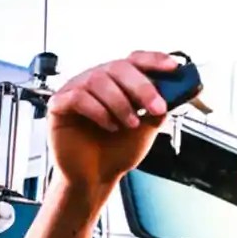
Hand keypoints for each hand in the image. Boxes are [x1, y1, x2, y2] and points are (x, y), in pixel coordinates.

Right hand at [47, 50, 180, 189]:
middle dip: (142, 87)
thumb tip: (176, 91)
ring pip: (98, 80)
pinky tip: (108, 126)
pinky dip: (98, 111)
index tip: (172, 67)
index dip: (153, 60)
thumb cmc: (117, 151)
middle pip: (118, 67)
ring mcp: (75, 90)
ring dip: (120, 103)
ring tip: (129, 124)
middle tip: (157, 108)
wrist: (97, 177)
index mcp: (117, 81)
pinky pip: (78, 97)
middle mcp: (96, 80)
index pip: (134, 60)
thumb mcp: (147, 128)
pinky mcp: (59, 106)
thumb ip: (158, 108)